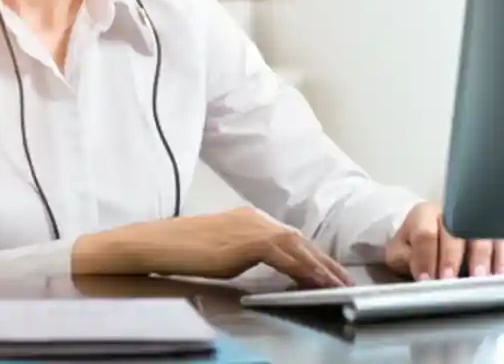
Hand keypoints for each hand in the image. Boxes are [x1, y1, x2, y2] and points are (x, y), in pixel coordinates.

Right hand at [73, 206, 353, 288]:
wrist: (158, 244)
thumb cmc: (182, 251)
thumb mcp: (222, 252)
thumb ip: (247, 255)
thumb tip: (269, 270)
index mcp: (248, 219)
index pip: (290, 237)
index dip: (313, 255)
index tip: (330, 273)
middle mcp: (254, 218)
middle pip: (300, 240)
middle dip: (325, 262)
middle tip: (345, 282)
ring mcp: (250, 226)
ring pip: (297, 246)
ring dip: (320, 266)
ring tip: (337, 285)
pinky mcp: (246, 241)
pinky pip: (284, 255)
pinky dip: (302, 268)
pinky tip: (314, 281)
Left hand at [386, 202, 503, 279]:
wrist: (430, 238)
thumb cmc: (414, 248)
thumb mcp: (400, 253)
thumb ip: (407, 261)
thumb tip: (423, 276)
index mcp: (424, 215)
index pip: (425, 234)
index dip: (426, 257)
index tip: (427, 279)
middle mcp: (451, 213)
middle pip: (454, 232)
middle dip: (452, 258)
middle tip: (451, 281)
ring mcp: (475, 220)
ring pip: (480, 235)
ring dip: (481, 259)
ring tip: (479, 280)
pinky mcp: (494, 231)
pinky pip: (502, 243)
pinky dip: (502, 260)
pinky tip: (499, 277)